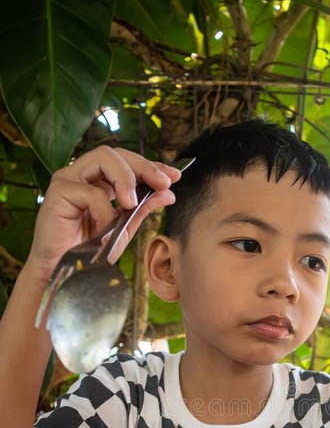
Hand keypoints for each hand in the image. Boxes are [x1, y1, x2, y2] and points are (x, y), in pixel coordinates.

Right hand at [28, 146, 182, 278]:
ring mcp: (69, 180)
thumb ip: (143, 210)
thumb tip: (168, 193)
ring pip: (103, 157)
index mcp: (99, 182)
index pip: (127, 163)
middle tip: (162, 183)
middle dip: (144, 166)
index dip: (151, 167)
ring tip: (132, 202)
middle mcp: (83, 175)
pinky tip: (105, 227)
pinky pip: (91, 190)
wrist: (66, 273)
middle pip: (116, 154)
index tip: (174, 176)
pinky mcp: (58, 191)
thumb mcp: (123, 230)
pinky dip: (104, 209)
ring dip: (125, 177)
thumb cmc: (88, 252)